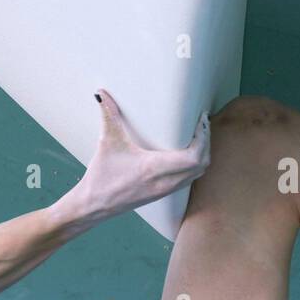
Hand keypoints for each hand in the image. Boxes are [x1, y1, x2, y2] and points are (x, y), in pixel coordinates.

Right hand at [50, 89, 210, 231]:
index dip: (203, 138)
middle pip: (202, 164)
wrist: (92, 207)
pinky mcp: (161, 195)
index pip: (194, 157)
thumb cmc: (100, 178)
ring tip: (197, 137)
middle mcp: (163, 182)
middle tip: (202, 124)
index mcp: (154, 168)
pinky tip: (186, 154)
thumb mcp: (106, 144)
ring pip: (197, 174)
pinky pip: (188, 180)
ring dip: (202, 155)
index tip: (200, 120)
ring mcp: (164, 191)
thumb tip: (101, 93)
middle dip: (206, 143)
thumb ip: (108, 116)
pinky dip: (194, 167)